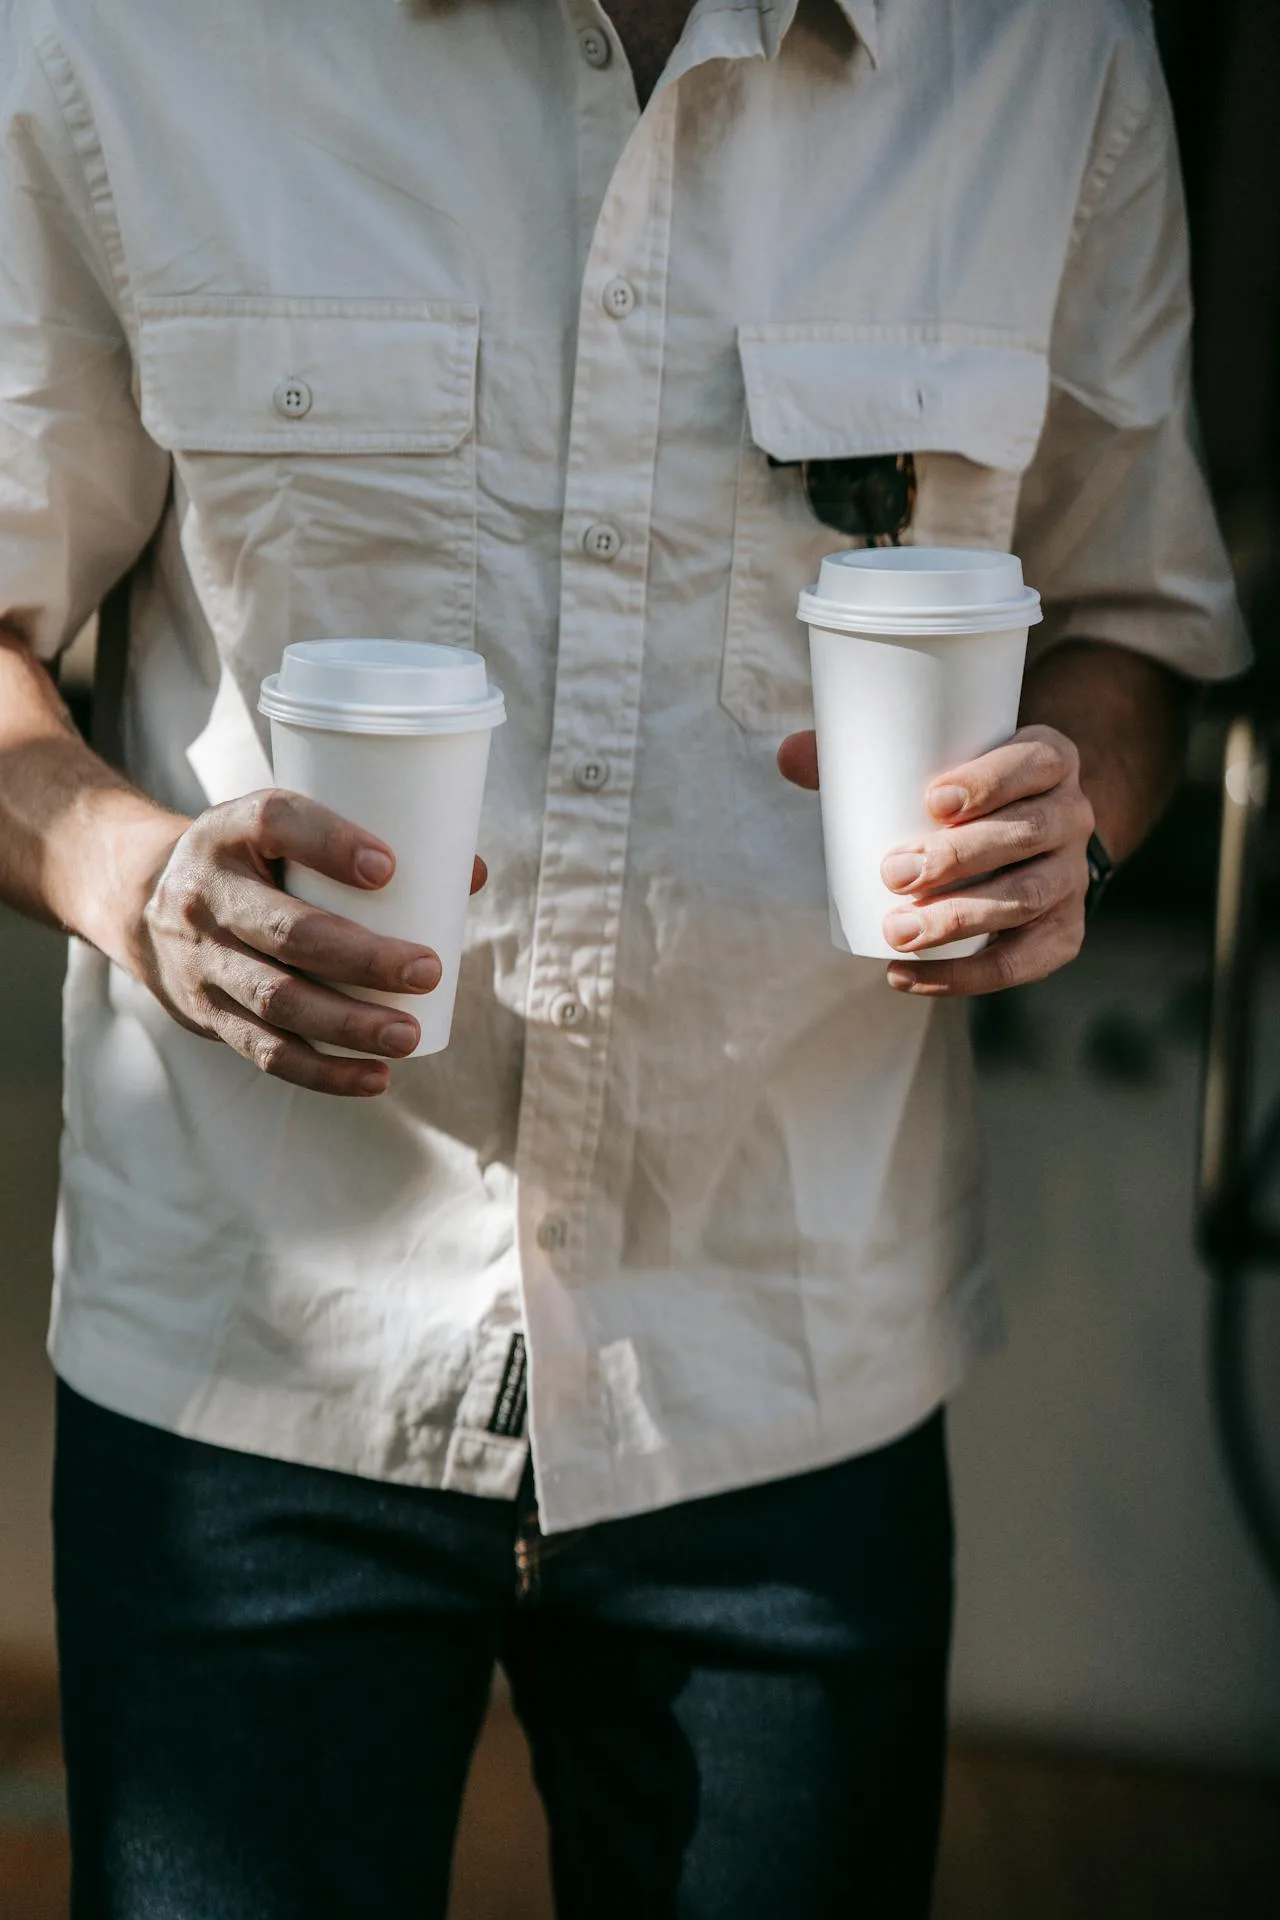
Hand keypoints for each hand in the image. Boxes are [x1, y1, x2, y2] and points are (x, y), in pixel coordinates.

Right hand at [124, 789, 486, 1095]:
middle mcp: (207, 893)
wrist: (143, 903)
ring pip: (277, 1000)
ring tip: (407, 1035)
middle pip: (286, 931)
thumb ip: (368, 848)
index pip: (276, 822)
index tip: (390, 867)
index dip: (330, 842)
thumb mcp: (283, 834)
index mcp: (232, 830)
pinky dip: (323, 1072)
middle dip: (362, 958)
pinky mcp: (207, 1012)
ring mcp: (203, 959)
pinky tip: (375, 1078)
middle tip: (427, 971)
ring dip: (348, 1025)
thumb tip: (472, 874)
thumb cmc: (253, 862)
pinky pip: (265, 1051)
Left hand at [777, 724, 1093, 996]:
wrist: (1026, 830)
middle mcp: (1072, 815)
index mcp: (1048, 760)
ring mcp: (1071, 875)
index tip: (933, 801)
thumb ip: (864, 755)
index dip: (991, 781)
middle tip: (895, 873)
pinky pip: (1023, 960)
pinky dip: (967, 975)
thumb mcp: (932, 760)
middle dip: (960, 858)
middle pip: (1028, 835)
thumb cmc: (962, 791)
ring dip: (960, 918)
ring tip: (898, 932)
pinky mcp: (1062, 930)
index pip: (1034, 761)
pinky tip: (909, 976)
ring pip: (1027, 897)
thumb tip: (788, 754)